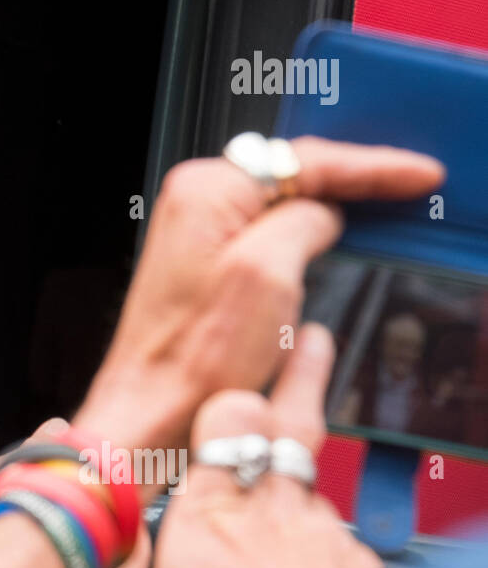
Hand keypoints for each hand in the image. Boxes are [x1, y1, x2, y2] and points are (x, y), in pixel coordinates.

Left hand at [74, 137, 443, 450]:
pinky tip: (330, 232)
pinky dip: (303, 226)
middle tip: (409, 183)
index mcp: (208, 191)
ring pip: (279, 200)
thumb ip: (304, 223)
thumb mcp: (267, 275)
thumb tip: (324, 215)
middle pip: (291, 172)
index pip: (305, 160)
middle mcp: (194, 200)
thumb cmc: (195, 355)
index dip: (371, 167)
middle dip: (351, 177)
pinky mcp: (200, 259)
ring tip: (381, 201)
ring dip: (329, 200)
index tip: (416, 175)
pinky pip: (266, 226)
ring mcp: (194, 229)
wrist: (152, 407)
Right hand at [96, 323, 385, 567]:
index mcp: (210, 511)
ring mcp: (321, 531)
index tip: (225, 389)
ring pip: (312, 480)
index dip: (228, 397)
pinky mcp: (356, 567)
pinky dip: (319, 543)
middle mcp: (270, 506)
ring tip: (286, 483)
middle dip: (298, 373)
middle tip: (306, 337)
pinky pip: (336, 538)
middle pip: (290, 418)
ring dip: (298, 475)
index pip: (227, 416)